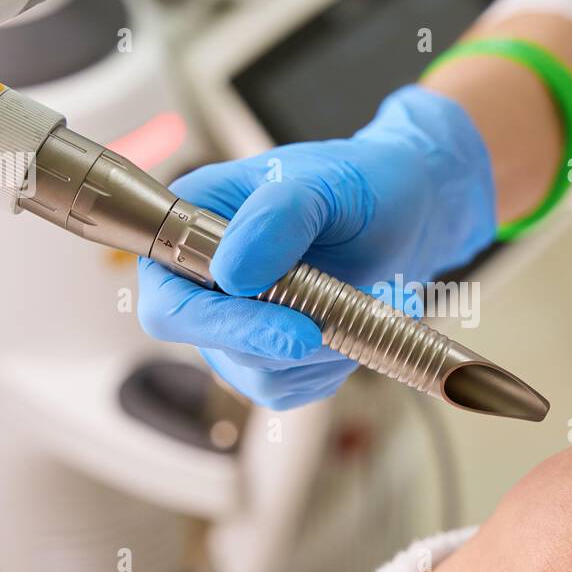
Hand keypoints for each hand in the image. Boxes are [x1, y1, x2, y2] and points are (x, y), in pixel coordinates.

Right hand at [136, 85, 495, 407]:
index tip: (295, 329)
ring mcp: (230, 326)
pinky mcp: (266, 359)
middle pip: (214, 348)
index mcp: (188, 227)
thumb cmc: (355, 184)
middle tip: (346, 319)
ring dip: (325, 350)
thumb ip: (276, 217)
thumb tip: (231, 275)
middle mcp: (198, 284)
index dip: (216, 324)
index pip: (168, 302)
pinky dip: (333, 365)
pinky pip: (290, 388)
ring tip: (368, 298)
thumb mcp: (322, 183)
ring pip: (259, 374)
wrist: (403, 214)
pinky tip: (356, 321)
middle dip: (288, 340)